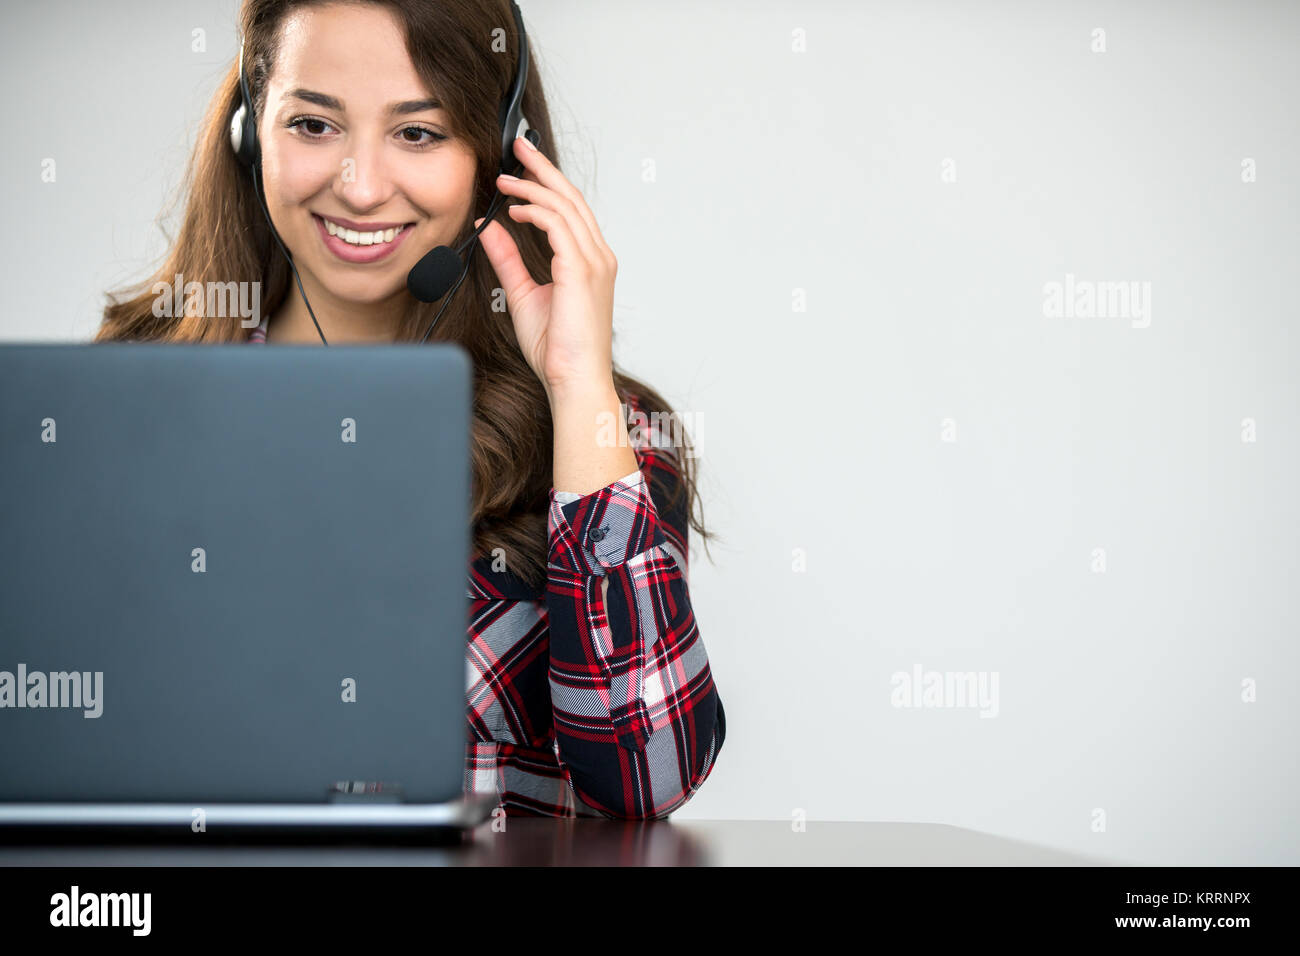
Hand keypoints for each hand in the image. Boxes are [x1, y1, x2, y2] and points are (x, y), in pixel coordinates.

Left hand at [474, 136, 618, 400]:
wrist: (573, 380)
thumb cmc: (558, 351)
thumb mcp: (523, 295)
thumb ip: (508, 259)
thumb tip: (490, 229)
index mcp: (589, 262)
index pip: (570, 209)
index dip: (547, 183)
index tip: (521, 167)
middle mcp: (597, 257)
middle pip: (571, 197)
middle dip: (543, 168)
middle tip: (517, 146)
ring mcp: (594, 262)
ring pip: (564, 206)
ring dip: (532, 187)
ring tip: (503, 180)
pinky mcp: (582, 271)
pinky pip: (558, 226)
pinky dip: (535, 211)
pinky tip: (514, 209)